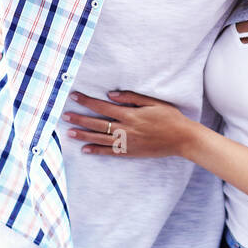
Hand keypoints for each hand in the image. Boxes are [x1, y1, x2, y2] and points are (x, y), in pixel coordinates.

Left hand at [62, 90, 194, 157]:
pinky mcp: (130, 152)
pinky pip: (110, 152)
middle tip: (65, 115)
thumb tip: (111, 94)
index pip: (103, 106)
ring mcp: (127, 142)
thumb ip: (132, 97)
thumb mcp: (153, 102)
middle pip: (97, 123)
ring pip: (100, 138)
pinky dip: (97, 151)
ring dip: (83, 135)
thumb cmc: (170, 117)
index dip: (87, 101)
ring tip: (69, 133)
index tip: (74, 96)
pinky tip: (85, 150)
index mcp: (130, 114)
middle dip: (80, 119)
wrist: (182, 139)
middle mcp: (126, 129)